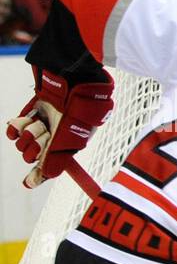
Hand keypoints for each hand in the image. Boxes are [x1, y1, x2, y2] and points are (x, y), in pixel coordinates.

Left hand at [6, 69, 113, 187]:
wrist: (71, 80)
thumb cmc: (77, 111)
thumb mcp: (67, 140)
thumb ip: (53, 161)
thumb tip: (37, 181)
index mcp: (68, 147)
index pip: (50, 166)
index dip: (38, 174)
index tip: (27, 183)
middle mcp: (55, 138)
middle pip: (33, 155)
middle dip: (34, 147)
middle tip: (43, 135)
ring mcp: (42, 125)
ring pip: (23, 142)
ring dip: (28, 133)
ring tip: (38, 122)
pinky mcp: (30, 113)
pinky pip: (14, 130)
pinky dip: (14, 129)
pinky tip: (17, 125)